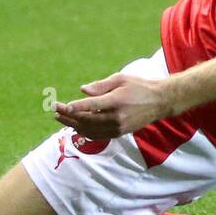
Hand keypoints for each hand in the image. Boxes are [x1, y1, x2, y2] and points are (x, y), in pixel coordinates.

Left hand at [54, 74, 172, 138]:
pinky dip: (84, 132)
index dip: (75, 108)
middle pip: (87, 120)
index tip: (61, 107)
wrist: (159, 102)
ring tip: (60, 119)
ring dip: (73, 125)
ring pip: (90, 130)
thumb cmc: (139, 86)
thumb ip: (100, 86)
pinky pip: (98, 135)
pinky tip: (75, 126)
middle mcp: (116, 117)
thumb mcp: (120, 79)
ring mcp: (118, 127)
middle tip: (55, 111)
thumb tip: (82, 91)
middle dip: (69, 116)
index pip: (91, 106)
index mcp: (116, 101)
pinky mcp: (119, 133)